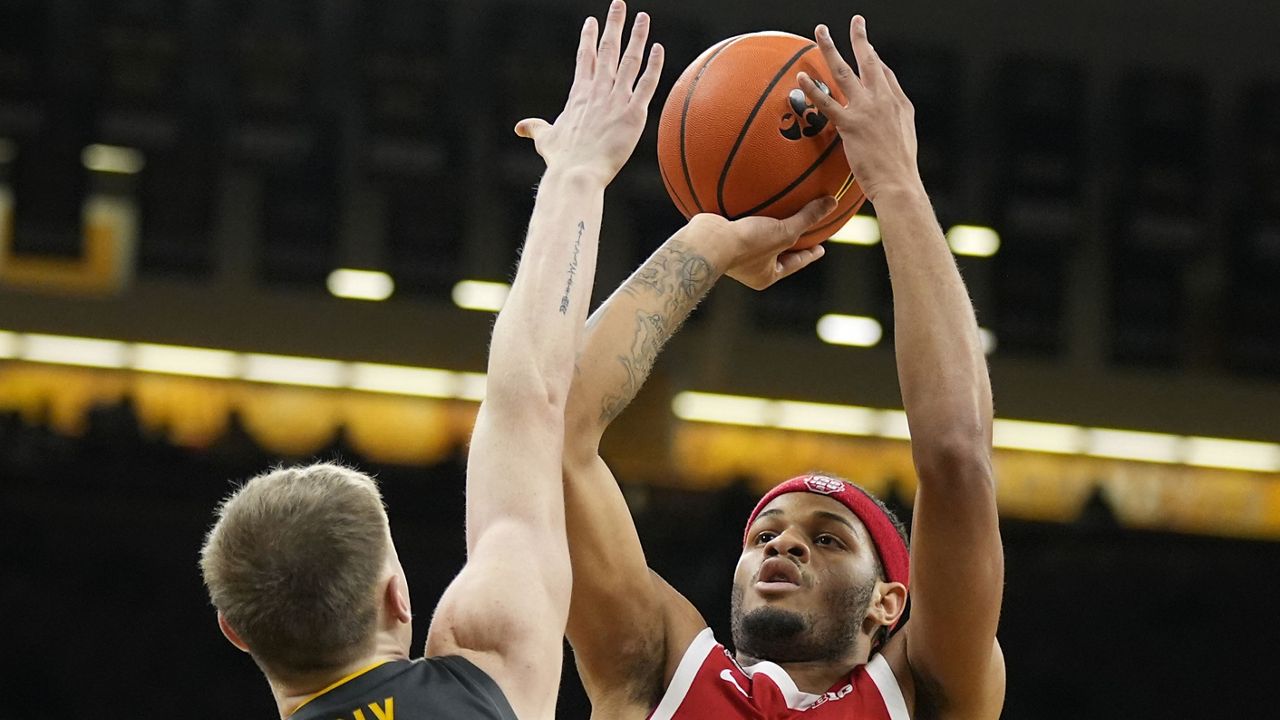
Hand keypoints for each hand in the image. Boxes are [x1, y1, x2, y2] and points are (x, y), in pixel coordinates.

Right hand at [515, 1, 663, 184]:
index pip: (586, 58)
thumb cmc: (561, 159)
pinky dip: (653, 65)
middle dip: (613, 24)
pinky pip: (647, 84)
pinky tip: (658, 48)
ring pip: (630, 60)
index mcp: (579, 94)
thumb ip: (535, 127)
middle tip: (619, 4)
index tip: (592, 20)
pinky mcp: (634, 113)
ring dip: (637, 37)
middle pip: (608, 49)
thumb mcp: (545, 139)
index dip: (589, 37)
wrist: (577, 173)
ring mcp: (616, 100)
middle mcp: (598, 91)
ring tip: (642, 17)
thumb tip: (520, 127)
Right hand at [696, 196, 835, 290]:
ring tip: (776, 212)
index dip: (809, 254)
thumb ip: (807, 218)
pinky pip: (738, 224)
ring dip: (766, 226)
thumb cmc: (747, 245)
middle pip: (775, 252)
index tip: (821, 247)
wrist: (705, 243)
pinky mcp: (720, 238)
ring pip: (756, 238)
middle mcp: (749, 268)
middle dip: (787, 241)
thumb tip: (832, 202)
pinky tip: (749, 198)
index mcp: (765, 276)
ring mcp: (733, 254)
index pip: (795, 263)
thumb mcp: (784, 232)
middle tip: (802, 229)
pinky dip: (746, 213)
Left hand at [798, 16, 921, 201]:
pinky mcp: (851, 125)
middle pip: (870, 61)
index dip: (875, 60)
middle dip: (861, 38)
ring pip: (845, 72)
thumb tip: (882, 121)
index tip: (867, 49)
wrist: (899, 184)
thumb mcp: (905, 139)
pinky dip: (813, 89)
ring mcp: (867, 110)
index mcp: (899, 104)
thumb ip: (893, 123)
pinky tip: (801, 77)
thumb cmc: (899, 170)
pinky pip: (827, 102)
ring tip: (820, 32)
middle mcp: (884, 101)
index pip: (885, 74)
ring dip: (831, 49)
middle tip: (855, 20)